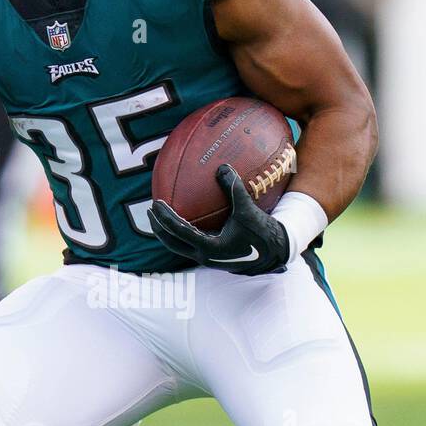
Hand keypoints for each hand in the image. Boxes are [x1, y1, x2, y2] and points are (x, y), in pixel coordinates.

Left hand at [149, 163, 290, 275]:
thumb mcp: (248, 210)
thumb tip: (222, 166)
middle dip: (158, 227)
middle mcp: (204, 256)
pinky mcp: (212, 257)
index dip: (165, 218)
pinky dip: (182, 233)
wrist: (275, 254)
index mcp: (209, 247)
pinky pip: (190, 244)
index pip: (180, 231)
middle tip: (150, 211)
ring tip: (160, 217)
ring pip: (179, 247)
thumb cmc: (262, 233)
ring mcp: (207, 259)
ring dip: (168, 232)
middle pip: (172, 243)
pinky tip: (185, 219)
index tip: (155, 203)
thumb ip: (234, 188)